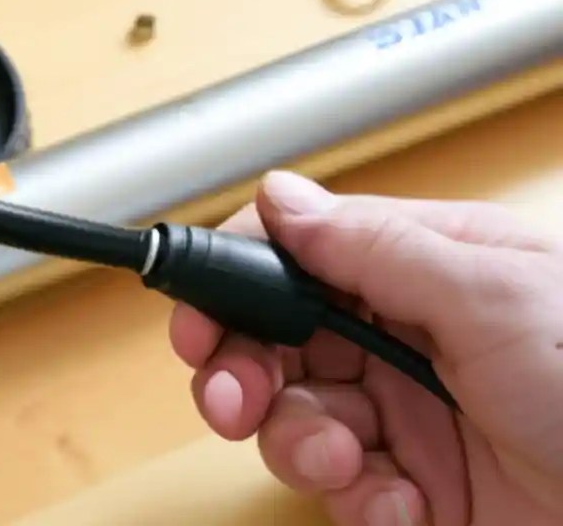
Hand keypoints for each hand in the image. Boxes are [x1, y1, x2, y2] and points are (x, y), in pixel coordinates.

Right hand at [169, 171, 562, 525]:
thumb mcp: (497, 298)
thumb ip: (377, 246)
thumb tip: (284, 196)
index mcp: (428, 268)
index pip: (300, 250)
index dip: (236, 276)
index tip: (195, 308)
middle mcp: (408, 336)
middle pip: (275, 337)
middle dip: (240, 367)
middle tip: (230, 395)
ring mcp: (408, 415)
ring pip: (290, 416)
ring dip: (298, 441)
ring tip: (342, 457)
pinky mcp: (412, 488)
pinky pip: (337, 488)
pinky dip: (355, 501)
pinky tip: (403, 503)